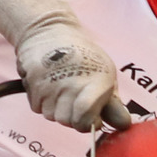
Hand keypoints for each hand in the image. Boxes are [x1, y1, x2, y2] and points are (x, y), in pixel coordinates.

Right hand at [0, 0, 130, 131]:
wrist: (50, 32)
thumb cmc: (83, 56)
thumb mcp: (105, 75)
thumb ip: (113, 104)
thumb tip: (124, 124)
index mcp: (94, 83)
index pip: (85, 118)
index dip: (89, 123)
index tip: (93, 117)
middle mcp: (70, 86)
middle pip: (68, 122)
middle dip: (73, 116)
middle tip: (76, 97)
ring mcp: (49, 87)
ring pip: (52, 116)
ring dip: (58, 108)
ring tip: (62, 87)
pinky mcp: (32, 86)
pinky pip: (38, 108)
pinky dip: (44, 101)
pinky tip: (49, 85)